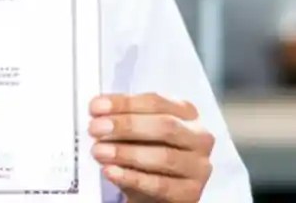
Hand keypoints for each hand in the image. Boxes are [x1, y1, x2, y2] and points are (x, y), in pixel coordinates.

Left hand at [89, 93, 213, 202]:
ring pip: (164, 156)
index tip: (97, 106)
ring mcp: (198, 166)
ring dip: (126, 152)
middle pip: (165, 126)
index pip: (157, 102)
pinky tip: (111, 171)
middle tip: (96, 128)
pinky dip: (132, 177)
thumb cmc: (147, 154)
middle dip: (127, 126)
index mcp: (186, 113)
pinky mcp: (190, 192)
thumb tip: (98, 113)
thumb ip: (122, 119)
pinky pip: (160, 184)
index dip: (125, 103)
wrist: (155, 192)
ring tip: (99, 151)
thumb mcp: (138, 133)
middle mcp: (199, 137)